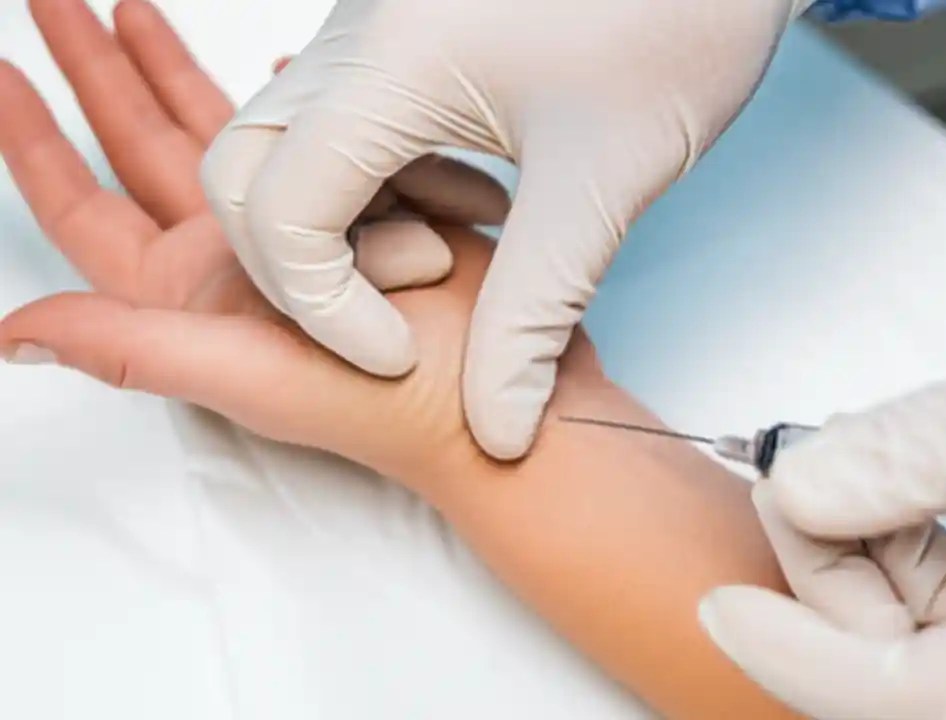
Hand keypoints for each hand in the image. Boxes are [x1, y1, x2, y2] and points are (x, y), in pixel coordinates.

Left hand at [0, 0, 601, 489]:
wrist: (514, 405)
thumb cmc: (392, 407)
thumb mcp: (251, 375)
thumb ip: (133, 347)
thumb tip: (6, 334)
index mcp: (188, 294)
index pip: (82, 206)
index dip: (31, 140)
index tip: (0, 69)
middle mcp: (235, 259)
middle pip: (141, 148)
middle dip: (100, 72)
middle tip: (56, 4)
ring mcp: (301, 228)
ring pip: (223, 129)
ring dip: (179, 69)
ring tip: (134, 9)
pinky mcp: (367, 207)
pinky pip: (315, 135)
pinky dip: (295, 95)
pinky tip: (282, 59)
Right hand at [200, 0, 815, 458]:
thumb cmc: (680, 25)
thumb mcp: (602, 180)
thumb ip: (533, 314)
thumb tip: (495, 428)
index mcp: (392, 61)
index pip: (280, 209)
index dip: (323, 309)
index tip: (404, 355)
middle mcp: (359, 35)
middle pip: (248, 174)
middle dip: (300, 272)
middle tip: (396, 322)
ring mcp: (375, 33)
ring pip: (289, 152)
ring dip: (342, 232)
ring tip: (458, 258)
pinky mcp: (407, 43)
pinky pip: (344, 129)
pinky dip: (377, 191)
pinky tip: (473, 209)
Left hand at [700, 201, 945, 717]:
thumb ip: (929, 452)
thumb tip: (802, 489)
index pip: (926, 699)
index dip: (806, 661)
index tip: (722, 607)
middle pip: (918, 661)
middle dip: (836, 571)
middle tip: (800, 467)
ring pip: (936, 618)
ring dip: (871, 543)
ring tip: (859, 449)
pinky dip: (915, 524)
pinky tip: (910, 464)